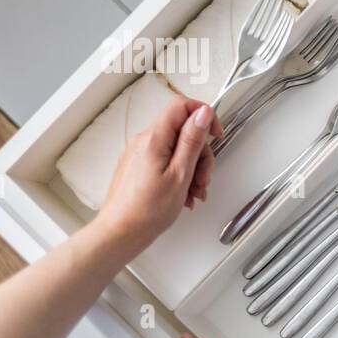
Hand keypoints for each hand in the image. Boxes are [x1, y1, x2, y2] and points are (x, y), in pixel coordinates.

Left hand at [97, 98, 221, 254]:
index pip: (181, 106)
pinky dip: (181, 174)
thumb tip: (203, 113)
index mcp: (154, 139)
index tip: (215, 135)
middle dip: (201, 154)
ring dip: (193, 169)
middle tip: (203, 179)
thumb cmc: (147, 210)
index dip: (203, 116)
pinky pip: (167, 160)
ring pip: (178, 148)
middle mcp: (144, 141)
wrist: (121, 232)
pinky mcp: (140, 165)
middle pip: (183, 131)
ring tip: (194, 192)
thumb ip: (192, 140)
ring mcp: (140, 153)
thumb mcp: (180, 174)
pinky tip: (184, 194)